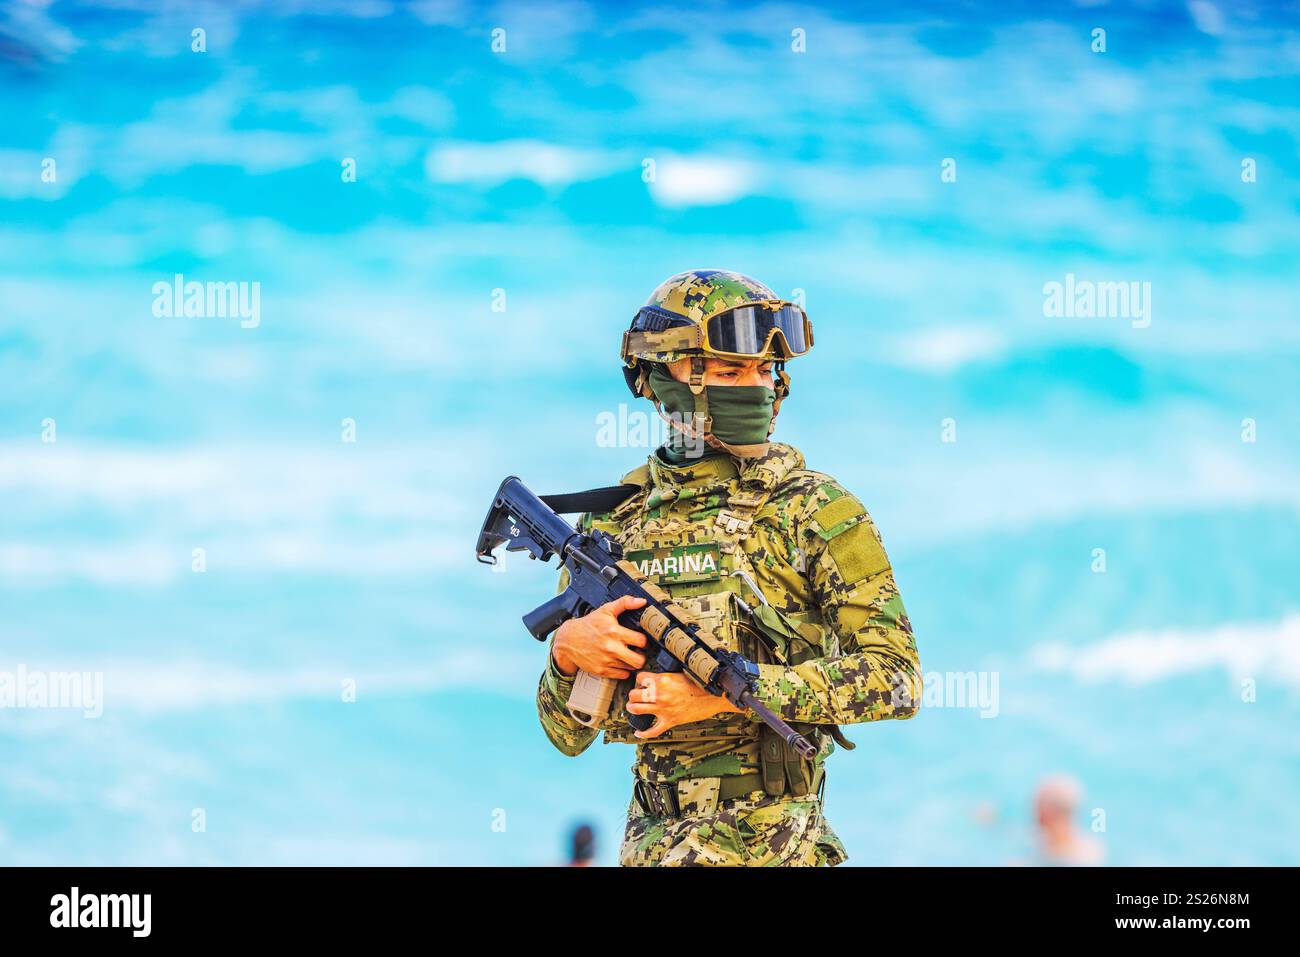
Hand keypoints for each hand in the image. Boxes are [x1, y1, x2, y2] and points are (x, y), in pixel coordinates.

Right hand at [551, 595, 647, 678]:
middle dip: (641, 656)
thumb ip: (625, 603)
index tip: (640, 640)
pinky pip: (622, 675)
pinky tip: (619, 662)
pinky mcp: (601, 671)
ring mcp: (606, 661)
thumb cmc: (588, 625)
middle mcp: (611, 648)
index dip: (643, 641)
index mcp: (614, 632)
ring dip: (632, 663)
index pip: (641, 641)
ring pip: (631, 668)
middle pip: (639, 660)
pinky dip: (623, 670)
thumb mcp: (606, 610)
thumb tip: (642, 601)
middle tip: (638, 652)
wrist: (568, 640)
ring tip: (627, 656)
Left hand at [626, 671, 740, 738]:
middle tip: (635, 696)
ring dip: (633, 709)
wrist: (713, 697)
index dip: (639, 681)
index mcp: (662, 680)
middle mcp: (659, 694)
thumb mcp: (679, 674)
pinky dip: (644, 733)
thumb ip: (664, 678)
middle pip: (633, 695)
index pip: (639, 678)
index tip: (642, 683)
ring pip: (637, 710)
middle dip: (632, 695)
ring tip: (634, 708)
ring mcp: (664, 709)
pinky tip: (638, 732)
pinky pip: (652, 730)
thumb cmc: (699, 684)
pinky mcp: (670, 721)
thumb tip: (654, 680)